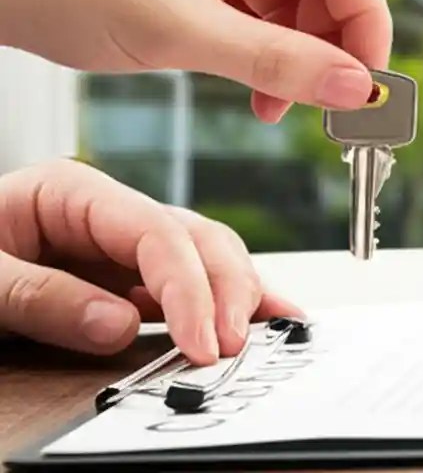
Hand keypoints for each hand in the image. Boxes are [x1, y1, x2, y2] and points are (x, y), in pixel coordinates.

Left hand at [0, 0, 390, 122]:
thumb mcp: (184, 31)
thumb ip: (280, 63)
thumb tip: (357, 92)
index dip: (365, 23)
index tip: (370, 85)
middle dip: (328, 47)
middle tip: (332, 107)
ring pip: (304, 1)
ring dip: (298, 58)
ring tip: (276, 104)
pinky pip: (273, 8)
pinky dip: (272, 52)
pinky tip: (260, 90)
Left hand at [0, 159, 300, 362]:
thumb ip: (39, 298)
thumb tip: (119, 325)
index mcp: (69, 193)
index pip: (153, 230)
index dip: (188, 285)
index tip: (201, 341)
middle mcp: (106, 216)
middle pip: (194, 238)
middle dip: (226, 289)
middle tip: (230, 347)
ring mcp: (119, 249)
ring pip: (206, 258)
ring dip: (240, 296)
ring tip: (266, 335)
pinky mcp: (124, 284)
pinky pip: (189, 288)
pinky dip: (228, 305)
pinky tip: (264, 321)